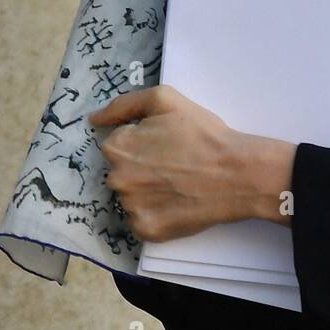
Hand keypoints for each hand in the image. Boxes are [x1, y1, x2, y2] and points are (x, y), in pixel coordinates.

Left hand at [88, 85, 268, 242]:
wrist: (236, 173)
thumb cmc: (203, 134)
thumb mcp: (164, 99)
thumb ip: (124, 105)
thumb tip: (94, 120)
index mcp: (117, 147)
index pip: (117, 146)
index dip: (142, 143)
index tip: (165, 144)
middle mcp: (117, 179)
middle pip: (122, 173)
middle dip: (142, 168)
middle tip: (174, 165)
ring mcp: (131, 207)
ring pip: (132, 198)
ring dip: (148, 192)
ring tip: (178, 184)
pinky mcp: (146, 230)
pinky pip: (142, 222)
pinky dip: (156, 214)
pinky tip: (177, 203)